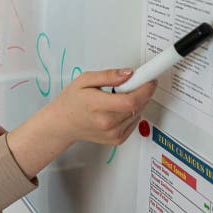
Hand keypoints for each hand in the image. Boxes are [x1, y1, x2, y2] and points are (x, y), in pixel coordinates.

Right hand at [6, 68, 156, 178]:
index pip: (131, 100)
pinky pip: (134, 123)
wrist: (63, 123)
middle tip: (130, 84)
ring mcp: (113, 134)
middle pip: (137, 106)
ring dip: (136, 102)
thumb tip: (128, 73)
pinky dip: (132, 113)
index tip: (149, 79)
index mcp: (98, 106)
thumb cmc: (71, 101)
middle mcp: (107, 123)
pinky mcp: (117, 139)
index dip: (145, 89)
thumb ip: (108, 75)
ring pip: (138, 114)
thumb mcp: (84, 80)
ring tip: (117, 97)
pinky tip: (118, 108)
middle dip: (141, 92)